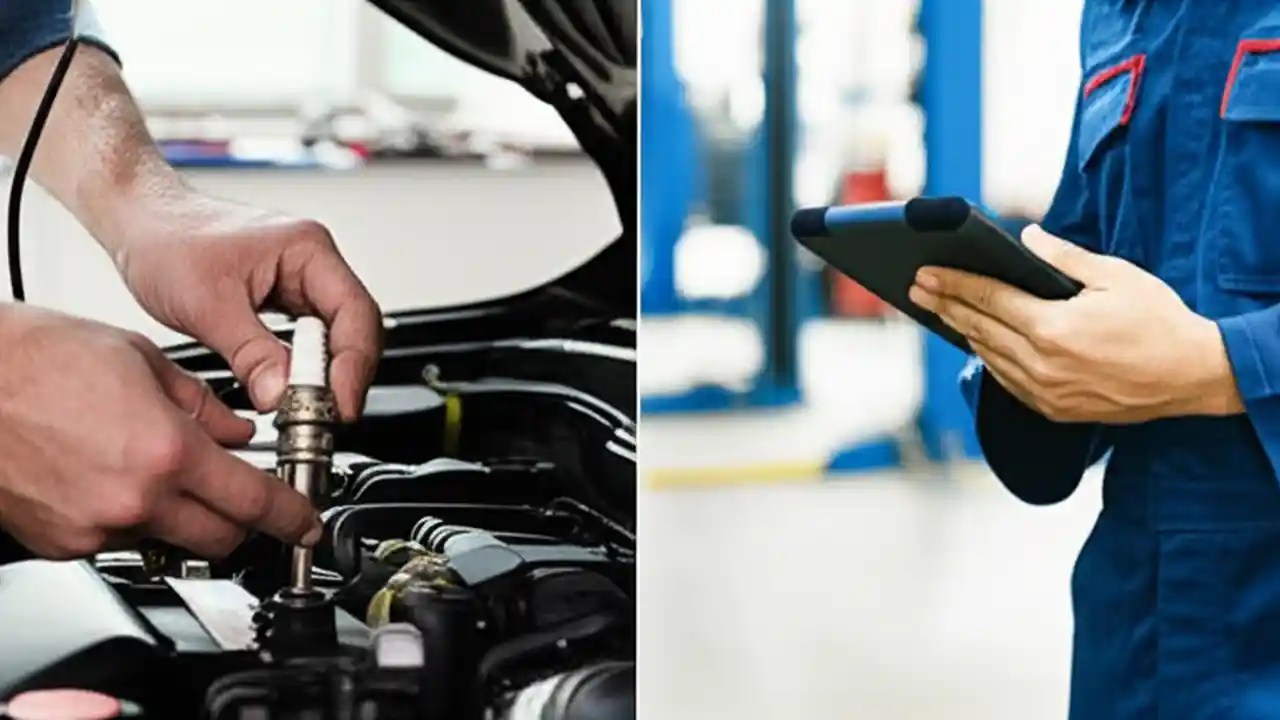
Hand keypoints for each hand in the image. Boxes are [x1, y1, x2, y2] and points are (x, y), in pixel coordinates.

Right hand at [0, 305, 320, 558]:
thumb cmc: (33, 359)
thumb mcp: (140, 361)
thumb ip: (203, 405)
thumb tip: (237, 432)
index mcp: (166, 452)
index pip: (254, 502)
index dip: (290, 517)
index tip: (304, 523)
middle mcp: (134, 500)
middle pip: (221, 539)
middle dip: (244, 523)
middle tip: (246, 498)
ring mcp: (95, 528)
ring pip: (170, 542)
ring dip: (183, 517)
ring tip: (158, 470)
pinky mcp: (63, 544)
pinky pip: (119, 542)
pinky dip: (132, 518)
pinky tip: (112, 477)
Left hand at [104, 190, 381, 420]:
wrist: (139, 221)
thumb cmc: (167, 239)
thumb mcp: (206, 304)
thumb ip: (251, 353)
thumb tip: (281, 395)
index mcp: (307, 248)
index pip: (355, 313)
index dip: (353, 365)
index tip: (338, 404)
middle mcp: (313, 262)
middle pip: (355, 328)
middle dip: (344, 377)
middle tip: (325, 415)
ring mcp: (301, 280)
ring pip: (335, 337)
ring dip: (324, 375)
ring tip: (306, 408)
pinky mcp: (284, 298)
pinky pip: (309, 339)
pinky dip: (303, 368)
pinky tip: (289, 387)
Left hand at [908, 225, 1242, 423]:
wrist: (1192, 376)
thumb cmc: (1158, 322)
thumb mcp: (1114, 276)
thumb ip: (1064, 257)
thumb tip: (1028, 236)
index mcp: (1052, 329)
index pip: (987, 300)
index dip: (952, 284)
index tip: (924, 273)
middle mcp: (1041, 365)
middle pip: (978, 329)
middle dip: (944, 305)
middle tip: (916, 288)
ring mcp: (1045, 392)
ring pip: (989, 357)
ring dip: (962, 332)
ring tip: (940, 311)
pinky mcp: (1053, 409)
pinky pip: (1007, 381)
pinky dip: (989, 358)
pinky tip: (978, 342)